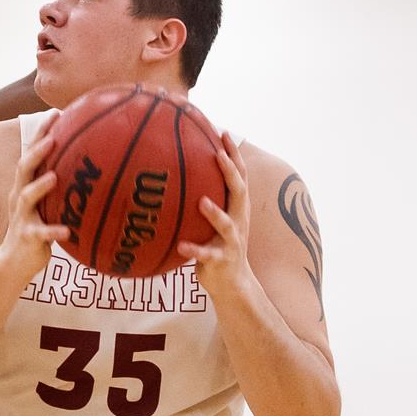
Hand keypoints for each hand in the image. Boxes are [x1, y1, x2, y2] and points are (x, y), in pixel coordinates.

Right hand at [0, 124, 68, 287]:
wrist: (14, 262)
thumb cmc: (37, 229)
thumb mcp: (47, 204)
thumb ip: (62, 187)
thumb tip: (94, 170)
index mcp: (25, 185)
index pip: (31, 152)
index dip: (41, 131)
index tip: (57, 112)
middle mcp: (20, 196)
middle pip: (24, 167)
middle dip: (36, 150)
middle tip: (53, 136)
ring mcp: (22, 217)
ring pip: (26, 197)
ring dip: (39, 186)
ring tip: (54, 177)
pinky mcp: (27, 237)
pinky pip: (40, 233)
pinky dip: (53, 231)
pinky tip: (67, 231)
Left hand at [179, 136, 253, 300]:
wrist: (232, 284)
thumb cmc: (216, 245)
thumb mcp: (214, 220)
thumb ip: (202, 198)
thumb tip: (177, 175)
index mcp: (237, 209)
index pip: (239, 176)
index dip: (233, 154)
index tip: (223, 132)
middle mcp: (239, 221)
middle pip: (239, 192)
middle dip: (231, 172)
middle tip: (218, 154)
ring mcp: (232, 242)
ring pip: (227, 225)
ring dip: (215, 213)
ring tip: (202, 202)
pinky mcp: (221, 261)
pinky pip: (207, 255)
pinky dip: (194, 250)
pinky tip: (181, 246)